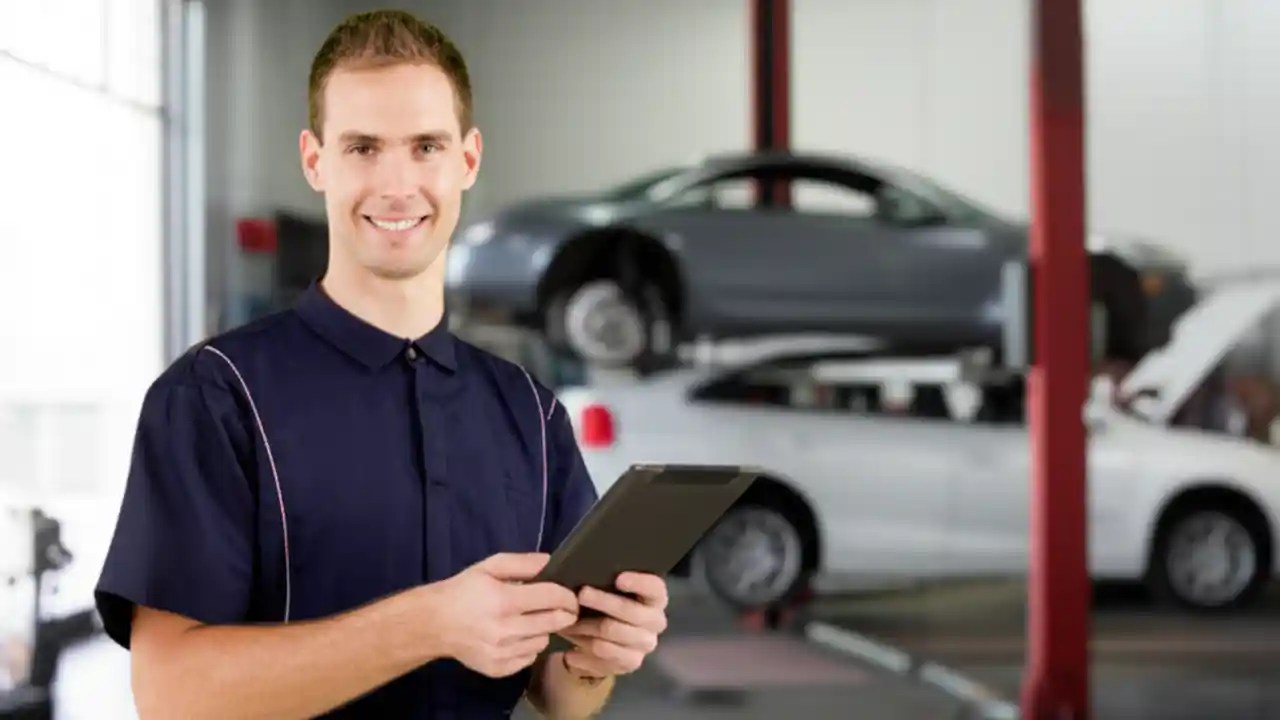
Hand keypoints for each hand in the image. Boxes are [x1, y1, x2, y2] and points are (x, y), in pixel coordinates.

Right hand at [427, 553, 578, 677]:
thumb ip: (523, 563)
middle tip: (563, 607)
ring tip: (531, 620)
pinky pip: (530, 657)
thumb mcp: (490, 567)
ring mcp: (501, 653)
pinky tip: (517, 636)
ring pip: (543, 641)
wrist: (434, 624)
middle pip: (553, 622)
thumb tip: (552, 563)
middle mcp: (504, 630)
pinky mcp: (498, 669)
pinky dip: (529, 646)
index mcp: (502, 600)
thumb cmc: (464, 590)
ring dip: (544, 629)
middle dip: (564, 613)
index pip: (551, 598)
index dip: (567, 595)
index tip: (572, 594)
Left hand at [558, 572, 668, 678]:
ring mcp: (645, 644)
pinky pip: (604, 656)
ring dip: (585, 627)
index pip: (654, 588)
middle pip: (629, 611)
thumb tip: (583, 572)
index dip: (639, 583)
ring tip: (566, 624)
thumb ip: (602, 580)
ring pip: (612, 632)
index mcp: (655, 598)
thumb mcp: (605, 590)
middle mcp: (655, 621)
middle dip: (603, 601)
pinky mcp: (632, 662)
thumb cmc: (605, 605)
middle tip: (581, 594)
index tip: (618, 579)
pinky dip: (583, 653)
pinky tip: (570, 652)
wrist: (603, 642)